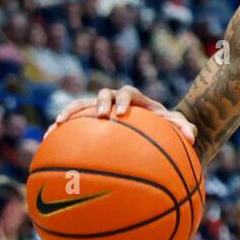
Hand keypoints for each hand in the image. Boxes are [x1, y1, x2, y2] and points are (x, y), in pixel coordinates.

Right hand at [50, 84, 196, 143]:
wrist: (155, 128)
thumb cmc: (167, 126)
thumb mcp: (178, 125)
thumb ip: (185, 128)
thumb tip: (193, 136)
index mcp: (136, 98)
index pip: (128, 93)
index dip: (123, 101)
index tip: (121, 114)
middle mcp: (116, 100)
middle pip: (104, 94)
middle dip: (99, 103)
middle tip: (98, 116)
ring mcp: (101, 108)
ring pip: (81, 105)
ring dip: (70, 113)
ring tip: (57, 126)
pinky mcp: (89, 121)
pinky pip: (73, 124)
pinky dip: (60, 131)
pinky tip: (46, 145)